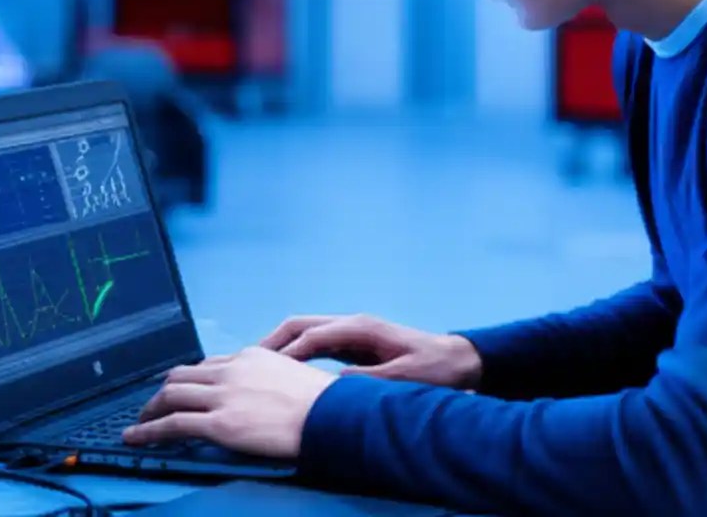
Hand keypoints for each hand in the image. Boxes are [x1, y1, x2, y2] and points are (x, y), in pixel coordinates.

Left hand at [122, 347, 335, 458]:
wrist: (333, 415)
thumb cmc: (325, 403)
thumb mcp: (294, 375)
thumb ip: (270, 379)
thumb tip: (263, 395)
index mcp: (250, 356)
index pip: (209, 364)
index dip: (192, 380)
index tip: (184, 391)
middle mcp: (231, 370)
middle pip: (182, 375)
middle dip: (164, 392)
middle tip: (154, 407)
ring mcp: (223, 396)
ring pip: (171, 395)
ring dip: (150, 410)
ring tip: (140, 424)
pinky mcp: (219, 423)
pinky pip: (173, 425)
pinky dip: (148, 432)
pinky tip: (136, 438)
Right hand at [260, 314, 481, 389]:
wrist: (458, 360)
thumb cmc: (434, 369)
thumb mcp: (403, 378)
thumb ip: (369, 379)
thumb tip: (333, 384)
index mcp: (361, 328)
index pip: (313, 335)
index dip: (288, 351)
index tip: (266, 368)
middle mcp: (352, 323)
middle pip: (301, 324)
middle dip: (273, 340)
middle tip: (248, 361)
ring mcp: (351, 330)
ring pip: (305, 330)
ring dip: (281, 344)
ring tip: (257, 364)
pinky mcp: (353, 341)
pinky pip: (315, 341)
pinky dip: (295, 351)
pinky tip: (284, 368)